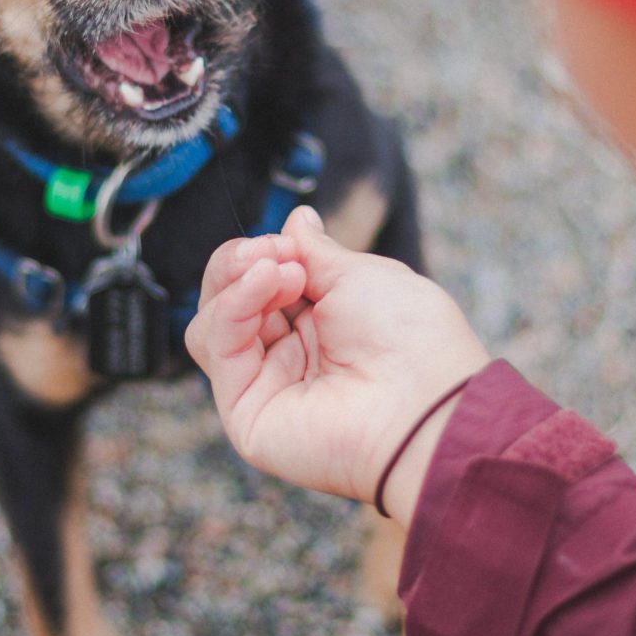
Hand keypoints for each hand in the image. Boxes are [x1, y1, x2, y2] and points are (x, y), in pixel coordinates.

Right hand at [185, 205, 489, 521]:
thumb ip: (314, 251)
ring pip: (209, 327)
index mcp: (318, 327)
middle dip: (242, 263)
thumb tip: (294, 220)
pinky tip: (265, 282)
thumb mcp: (358, 274)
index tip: (286, 243)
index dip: (262, 255)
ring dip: (237, 284)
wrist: (426, 398)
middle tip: (277, 254)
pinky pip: (217, 350)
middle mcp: (287, 359)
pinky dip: (233, 306)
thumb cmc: (409, 337)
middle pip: (223, 302)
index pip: (257, 284)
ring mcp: (264, 388)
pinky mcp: (246, 415)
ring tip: (283, 273)